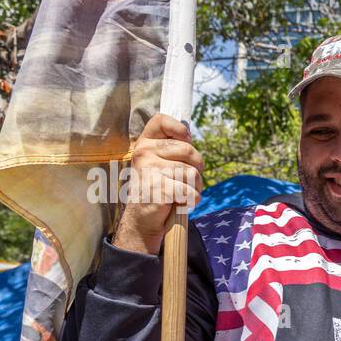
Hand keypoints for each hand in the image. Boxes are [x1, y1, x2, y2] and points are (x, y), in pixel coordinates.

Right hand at [112, 114, 204, 254]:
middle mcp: (143, 152)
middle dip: (196, 169)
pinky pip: (190, 191)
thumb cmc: (159, 190)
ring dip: (195, 188)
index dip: (180, 129)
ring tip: (181, 194)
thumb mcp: (162, 164)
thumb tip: (189, 134)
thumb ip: (173, 149)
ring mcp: (149, 169)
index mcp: (144, 143)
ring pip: (192, 173)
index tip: (186, 141)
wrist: (143, 220)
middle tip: (185, 182)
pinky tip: (178, 203)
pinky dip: (191, 201)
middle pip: (189, 150)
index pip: (161, 120)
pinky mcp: (158, 188)